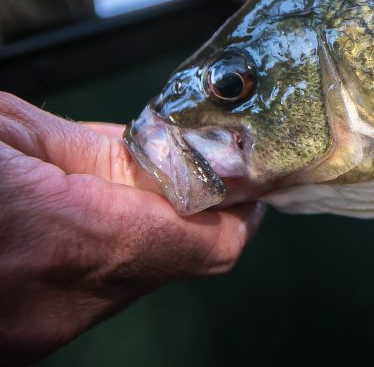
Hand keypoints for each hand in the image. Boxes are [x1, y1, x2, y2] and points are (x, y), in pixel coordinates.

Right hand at [0, 93, 261, 364]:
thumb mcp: (5, 133)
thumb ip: (92, 144)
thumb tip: (164, 146)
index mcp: (68, 240)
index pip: (213, 244)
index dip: (240, 205)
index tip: (246, 173)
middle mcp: (59, 307)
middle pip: (175, 260)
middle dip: (180, 211)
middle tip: (173, 164)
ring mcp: (35, 334)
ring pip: (128, 280)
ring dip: (131, 235)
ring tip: (94, 191)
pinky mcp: (15, 344)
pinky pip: (82, 297)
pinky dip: (88, 259)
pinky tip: (56, 222)